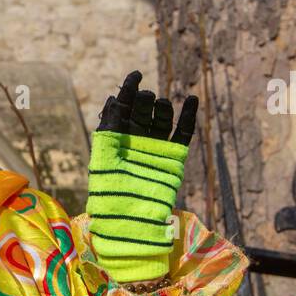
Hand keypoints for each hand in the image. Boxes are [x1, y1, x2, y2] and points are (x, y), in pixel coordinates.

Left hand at [85, 71, 196, 283]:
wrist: (129, 220)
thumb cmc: (110, 192)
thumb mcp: (103, 155)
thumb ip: (109, 126)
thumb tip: (112, 98)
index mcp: (116, 139)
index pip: (123, 107)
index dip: (129, 89)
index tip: (135, 74)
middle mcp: (136, 142)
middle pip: (143, 111)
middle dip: (144, 99)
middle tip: (145, 96)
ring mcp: (156, 149)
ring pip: (162, 119)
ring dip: (162, 107)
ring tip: (160, 103)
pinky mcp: (174, 158)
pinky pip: (183, 133)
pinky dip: (188, 116)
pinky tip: (191, 99)